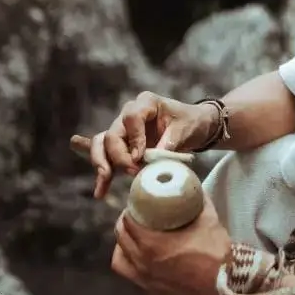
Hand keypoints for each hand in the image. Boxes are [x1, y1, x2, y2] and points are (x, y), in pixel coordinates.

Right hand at [89, 92, 215, 198]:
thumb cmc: (190, 122)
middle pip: (113, 134)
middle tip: (131, 172)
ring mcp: (124, 130)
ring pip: (102, 144)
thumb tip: (151, 161)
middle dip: (117, 156)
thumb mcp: (184, 129)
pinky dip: (104, 174)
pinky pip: (107, 157)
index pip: (131, 118)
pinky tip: (101, 191)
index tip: (140, 157)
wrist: (194, 125)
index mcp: (146, 103)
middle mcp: (129, 114)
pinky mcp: (123, 146)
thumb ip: (168, 142)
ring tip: (103, 183)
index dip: (134, 138)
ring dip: (102, 164)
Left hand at [110, 193, 230, 294]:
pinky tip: (148, 264)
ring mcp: (146, 283)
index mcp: (151, 244)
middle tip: (134, 219)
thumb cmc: (215, 251)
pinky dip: (137, 268)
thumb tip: (192, 187)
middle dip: (124, 226)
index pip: (128, 222)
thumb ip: (199, 200)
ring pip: (121, 263)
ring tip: (133, 242)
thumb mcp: (208, 219)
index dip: (129, 211)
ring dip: (123, 249)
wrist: (226, 287)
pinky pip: (136, 279)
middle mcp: (142, 264)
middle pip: (121, 240)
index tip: (135, 205)